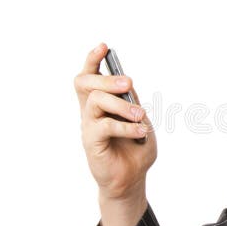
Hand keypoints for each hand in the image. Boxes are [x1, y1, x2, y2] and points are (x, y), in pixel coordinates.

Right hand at [74, 43, 156, 200]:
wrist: (131, 178)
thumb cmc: (135, 148)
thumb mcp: (140, 120)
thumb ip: (132, 103)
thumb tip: (127, 87)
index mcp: (100, 103)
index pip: (89, 76)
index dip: (92, 60)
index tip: (104, 47)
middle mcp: (90, 111)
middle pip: (85, 83)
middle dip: (107, 78)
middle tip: (128, 83)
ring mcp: (89, 126)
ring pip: (95, 100)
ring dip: (121, 105)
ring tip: (139, 115)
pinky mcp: (91, 142)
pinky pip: (104, 126)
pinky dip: (125, 126)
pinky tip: (140, 132)